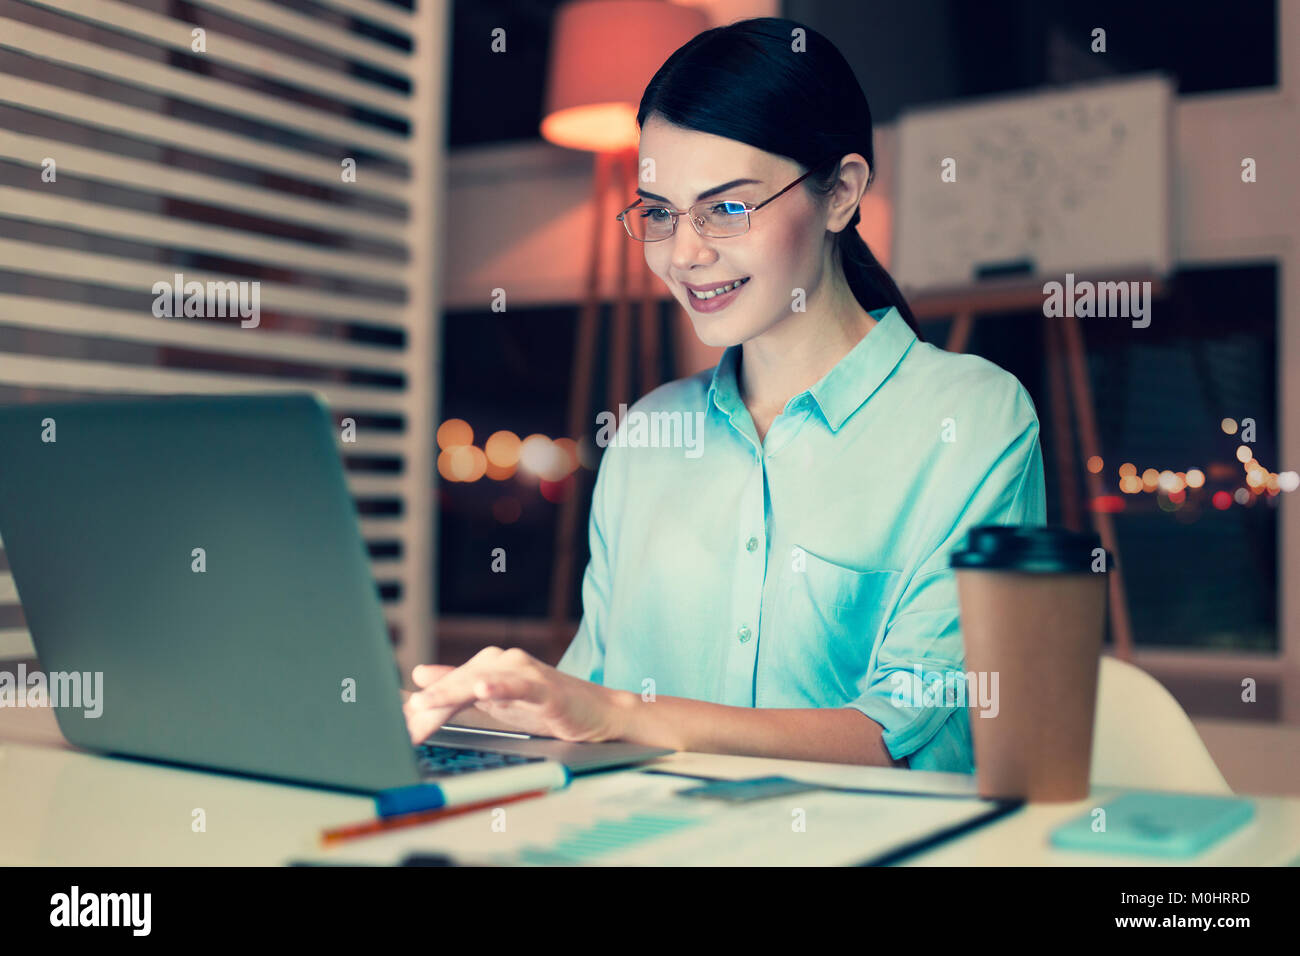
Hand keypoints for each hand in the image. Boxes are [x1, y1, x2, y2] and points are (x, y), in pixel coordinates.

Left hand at [402, 647, 626, 745]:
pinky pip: (519, 686)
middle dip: (427, 707)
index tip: (392, 729)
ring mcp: (526, 673)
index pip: (446, 687)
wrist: (598, 713)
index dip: (420, 708)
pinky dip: (500, 685)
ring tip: (423, 703)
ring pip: (481, 680)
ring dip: (451, 691)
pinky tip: (481, 688)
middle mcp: (504, 662)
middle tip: (399, 728)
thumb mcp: (496, 698)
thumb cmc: (548, 704)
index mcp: (489, 665)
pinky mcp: (547, 689)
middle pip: (457, 683)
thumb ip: (458, 686)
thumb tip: (419, 674)